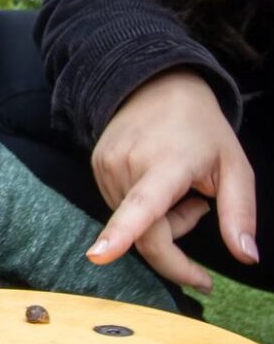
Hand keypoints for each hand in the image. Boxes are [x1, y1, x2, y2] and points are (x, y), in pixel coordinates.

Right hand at [85, 70, 257, 290]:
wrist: (158, 85)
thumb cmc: (202, 128)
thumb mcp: (235, 166)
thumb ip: (240, 214)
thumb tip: (247, 257)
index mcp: (166, 164)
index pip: (142, 206)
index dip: (121, 235)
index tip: (99, 256)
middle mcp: (128, 164)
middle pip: (146, 234)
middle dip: (178, 241)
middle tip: (201, 207)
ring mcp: (107, 164)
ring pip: (133, 225)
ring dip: (161, 223)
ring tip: (178, 189)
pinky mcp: (96, 165)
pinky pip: (119, 208)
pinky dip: (142, 210)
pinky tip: (155, 182)